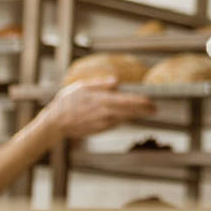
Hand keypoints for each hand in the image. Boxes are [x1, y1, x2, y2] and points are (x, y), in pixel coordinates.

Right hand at [39, 77, 156, 140]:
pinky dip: (124, 118)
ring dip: (136, 115)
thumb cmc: (67, 102)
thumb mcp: (82, 87)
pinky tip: (129, 115)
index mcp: (102, 100)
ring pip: (124, 118)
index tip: (152, 101)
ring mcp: (103, 123)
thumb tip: (116, 81)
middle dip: (144, 110)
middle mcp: (105, 113)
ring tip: (147, 111)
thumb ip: (100, 83)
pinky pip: (116, 123)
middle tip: (155, 109)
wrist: (55, 123)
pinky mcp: (100, 129)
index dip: (142, 102)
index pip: (127, 101)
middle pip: (130, 112)